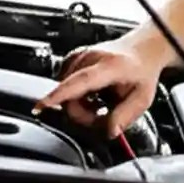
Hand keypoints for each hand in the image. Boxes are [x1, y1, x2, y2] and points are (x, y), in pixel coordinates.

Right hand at [33, 40, 161, 137]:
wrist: (142, 51)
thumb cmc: (141, 72)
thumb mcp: (142, 98)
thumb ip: (125, 116)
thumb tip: (109, 131)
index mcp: (110, 65)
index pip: (80, 81)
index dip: (59, 95)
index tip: (41, 106)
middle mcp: (90, 57)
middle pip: (69, 95)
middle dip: (83, 114)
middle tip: (102, 116)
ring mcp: (79, 56)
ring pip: (65, 93)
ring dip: (80, 105)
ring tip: (100, 101)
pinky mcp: (72, 59)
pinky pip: (64, 86)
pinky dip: (75, 95)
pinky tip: (92, 94)